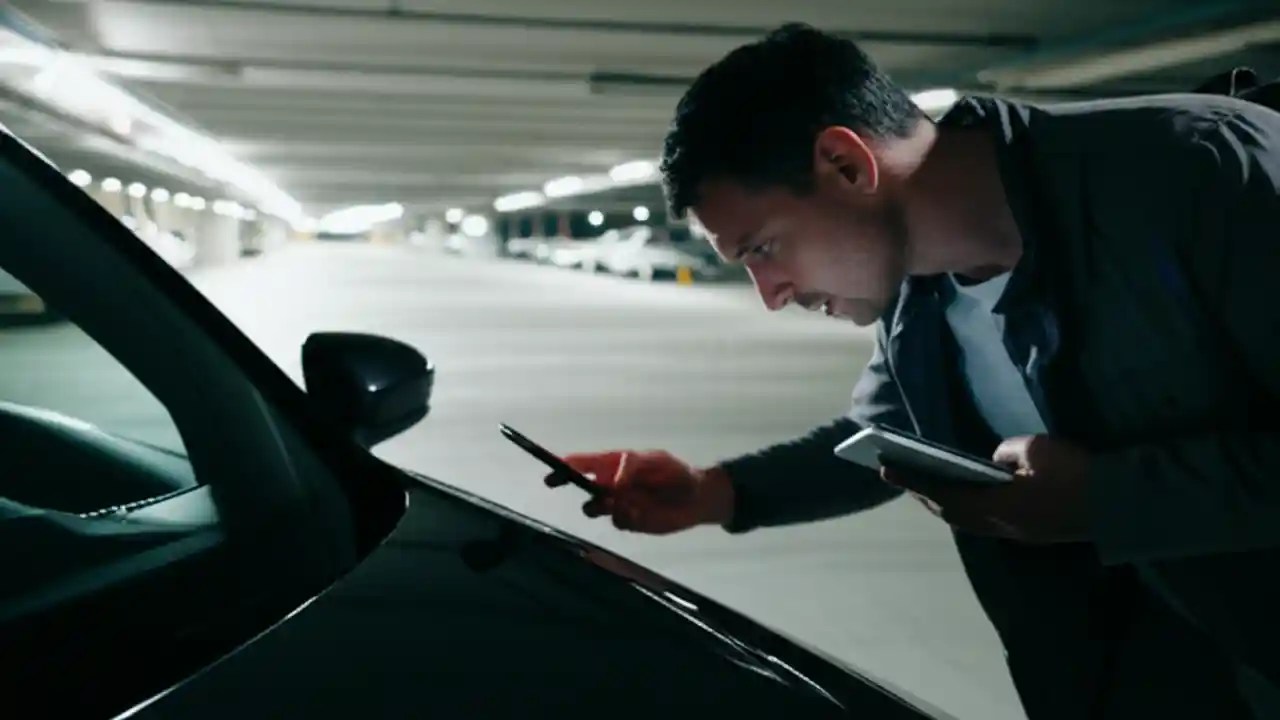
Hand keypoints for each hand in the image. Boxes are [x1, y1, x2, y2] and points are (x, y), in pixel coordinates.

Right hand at [545, 450, 733, 533]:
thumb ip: (631, 467)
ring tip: (624, 501)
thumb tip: (612, 483)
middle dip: (580, 490)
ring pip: (595, 508)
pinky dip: (623, 517)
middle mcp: (611, 484)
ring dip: (602, 505)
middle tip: (594, 492)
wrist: (697, 498)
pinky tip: (641, 512)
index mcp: (614, 464)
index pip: (583, 463)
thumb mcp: (655, 461)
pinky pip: (616, 521)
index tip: (552, 473)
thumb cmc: (675, 473)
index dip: (565, 467)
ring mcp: (618, 504)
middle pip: (582, 487)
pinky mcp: (629, 522)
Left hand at [880, 435, 1092, 543]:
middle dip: (923, 494)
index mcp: (996, 507)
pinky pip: (988, 520)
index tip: (885, 468)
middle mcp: (1000, 526)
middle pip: (950, 514)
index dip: (913, 480)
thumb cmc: (1075, 474)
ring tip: (926, 485)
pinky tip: (967, 494)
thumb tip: (996, 462)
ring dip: (945, 503)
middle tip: (900, 476)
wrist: (1119, 504)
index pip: (942, 494)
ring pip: (969, 520)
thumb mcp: (1036, 448)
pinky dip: (968, 507)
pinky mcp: (1032, 532)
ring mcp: (1017, 533)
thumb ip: (1007, 452)